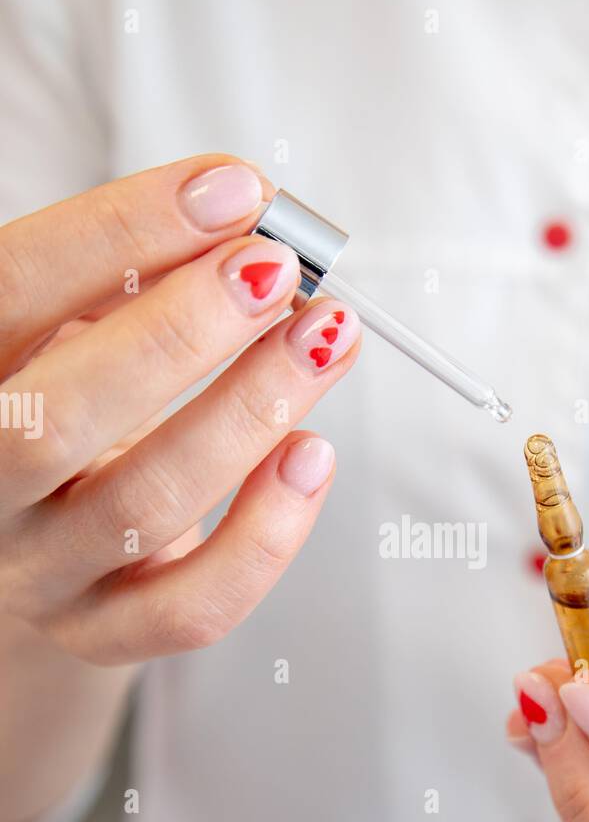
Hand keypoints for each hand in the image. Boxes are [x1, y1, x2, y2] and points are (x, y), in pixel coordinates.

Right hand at [0, 155, 359, 663]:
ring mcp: (38, 570)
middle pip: (55, 420)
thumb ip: (130, 273)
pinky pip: (191, 605)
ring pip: (140, 507)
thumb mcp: (71, 326)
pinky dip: (268, 532)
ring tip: (324, 339)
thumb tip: (241, 218)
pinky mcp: (104, 630)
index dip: (119, 232)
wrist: (35, 537)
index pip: (10, 293)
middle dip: (178, 335)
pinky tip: (311, 454)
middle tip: (274, 273)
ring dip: (249, 414)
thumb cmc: (66, 399)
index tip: (232, 191)